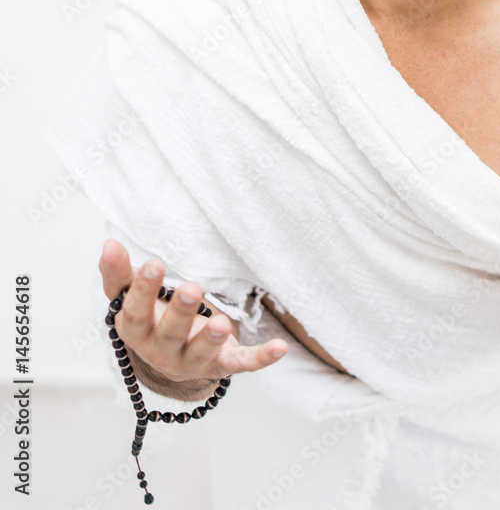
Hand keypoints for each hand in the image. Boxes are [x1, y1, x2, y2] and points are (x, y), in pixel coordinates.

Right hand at [99, 238, 287, 384]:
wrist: (172, 357)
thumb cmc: (151, 318)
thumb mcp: (131, 297)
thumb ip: (119, 274)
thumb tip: (108, 244)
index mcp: (138, 332)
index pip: (136, 313)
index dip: (143, 290)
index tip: (153, 264)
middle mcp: (163, 353)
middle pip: (170, 334)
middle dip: (181, 312)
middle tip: (192, 288)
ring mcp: (194, 361)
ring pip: (203, 353)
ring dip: (212, 338)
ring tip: (222, 322)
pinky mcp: (223, 365)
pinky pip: (242, 363)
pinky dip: (261, 358)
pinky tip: (280, 347)